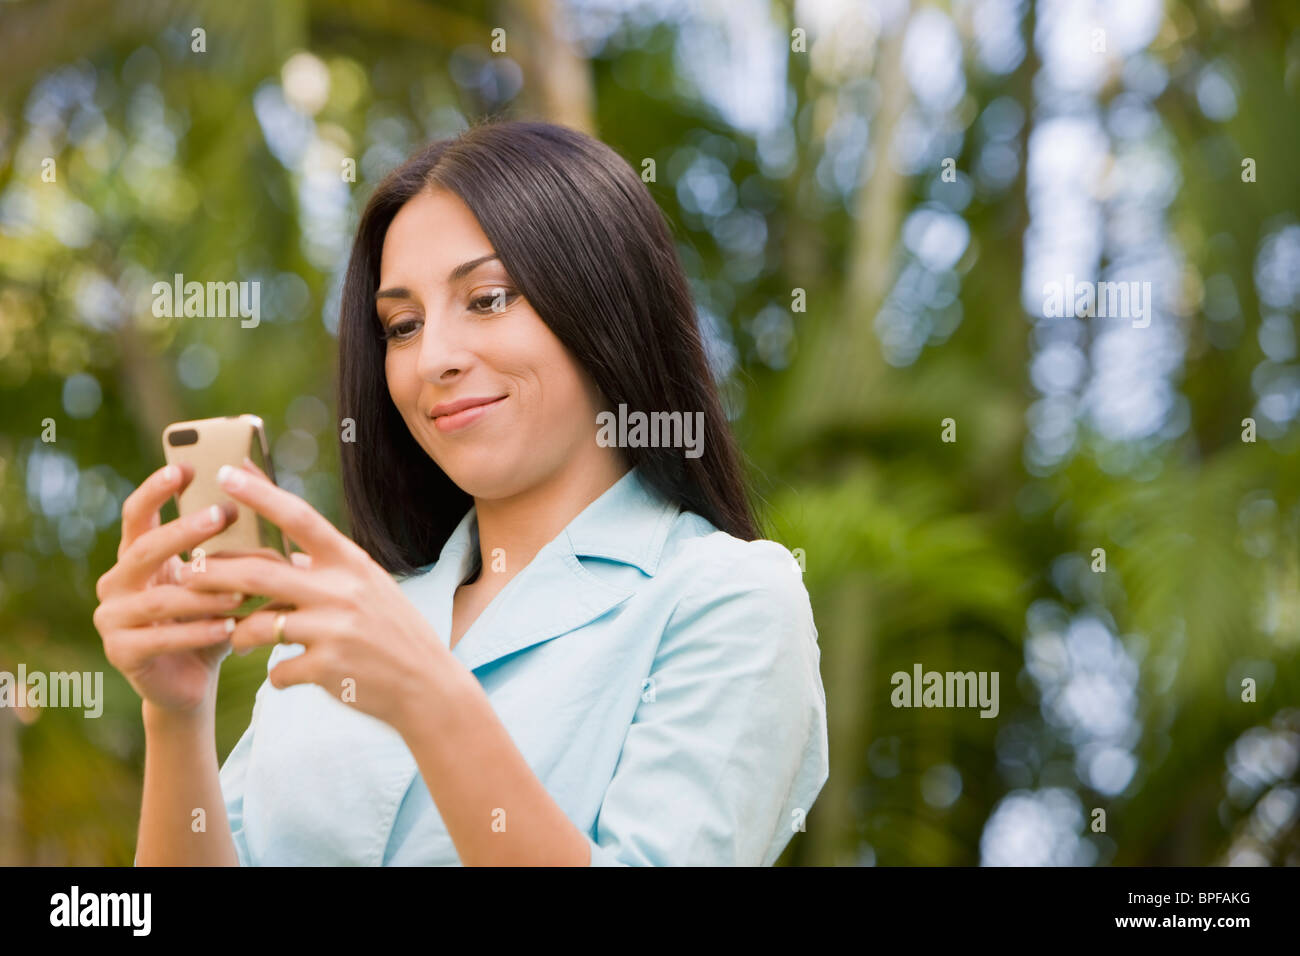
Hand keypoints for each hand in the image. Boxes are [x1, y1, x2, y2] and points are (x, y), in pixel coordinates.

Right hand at [93, 463, 247, 714]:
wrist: (191, 681)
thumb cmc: (209, 619)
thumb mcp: (220, 580)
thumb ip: (231, 547)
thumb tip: (268, 499)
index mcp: (135, 557)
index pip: (137, 515)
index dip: (156, 490)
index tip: (185, 467)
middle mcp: (115, 582)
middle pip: (146, 549)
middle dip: (185, 530)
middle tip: (222, 514)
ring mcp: (112, 619)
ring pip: (160, 598)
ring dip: (204, 592)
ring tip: (242, 590)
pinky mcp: (121, 653)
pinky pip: (162, 638)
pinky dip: (198, 632)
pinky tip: (230, 627)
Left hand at [175, 460, 451, 730]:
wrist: (428, 686)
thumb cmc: (393, 631)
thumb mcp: (368, 587)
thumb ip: (325, 569)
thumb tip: (280, 547)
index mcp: (352, 562)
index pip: (299, 517)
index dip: (260, 493)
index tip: (227, 471)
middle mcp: (342, 591)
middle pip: (258, 571)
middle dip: (213, 572)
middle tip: (186, 572)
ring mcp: (334, 630)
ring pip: (256, 625)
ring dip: (238, 633)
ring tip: (238, 638)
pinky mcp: (326, 669)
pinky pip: (276, 670)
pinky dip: (275, 673)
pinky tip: (286, 673)